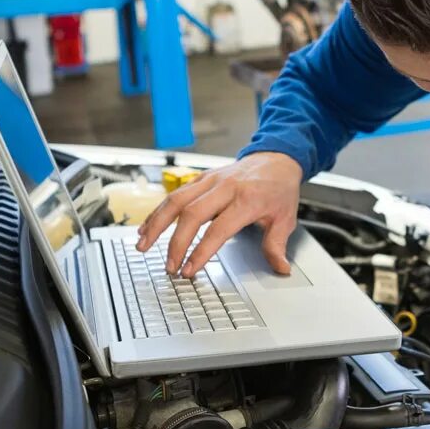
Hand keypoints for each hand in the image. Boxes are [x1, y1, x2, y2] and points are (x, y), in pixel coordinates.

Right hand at [136, 152, 303, 277]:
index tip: (189, 270)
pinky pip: (175, 194)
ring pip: (176, 200)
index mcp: (247, 200)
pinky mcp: (201, 178)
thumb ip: (276, 245)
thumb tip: (280, 269)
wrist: (276, 158)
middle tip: (169, 266)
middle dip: (176, 243)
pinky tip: (147, 227)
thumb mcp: (286, 218)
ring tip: (143, 245)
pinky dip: (159, 211)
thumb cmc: (279, 188)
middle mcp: (225, 188)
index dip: (201, 251)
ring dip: (157, 224)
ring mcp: (211, 181)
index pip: (218, 229)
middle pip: (192, 214)